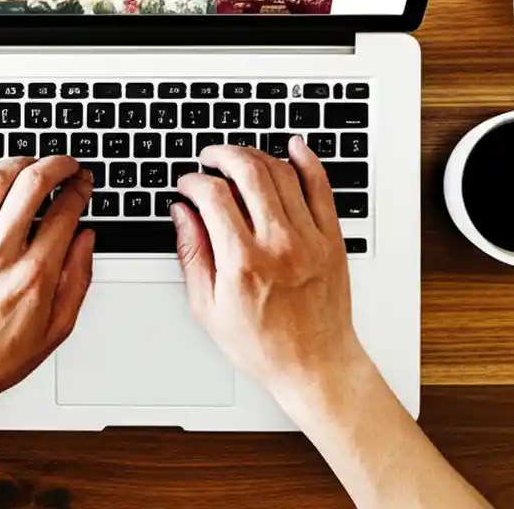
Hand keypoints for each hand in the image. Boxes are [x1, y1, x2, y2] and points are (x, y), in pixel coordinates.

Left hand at [0, 146, 95, 415]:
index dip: (80, 190)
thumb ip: (77, 279)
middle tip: (65, 164)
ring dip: (20, 161)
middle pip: (32, 184)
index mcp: (33, 277)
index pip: (65, 213)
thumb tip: (87, 238)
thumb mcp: (55, 329)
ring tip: (32, 163)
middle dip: (56, 165)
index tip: (83, 184)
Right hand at [170, 137, 366, 405]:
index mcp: (242, 262)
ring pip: (282, 172)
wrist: (314, 364)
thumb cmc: (262, 344)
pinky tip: (293, 148)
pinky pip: (321, 186)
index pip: (213, 196)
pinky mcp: (331, 238)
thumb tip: (182, 213)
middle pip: (248, 172)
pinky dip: (307, 161)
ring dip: (256, 155)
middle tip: (210, 158)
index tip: (187, 184)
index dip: (194, 181)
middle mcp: (277, 244)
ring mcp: (309, 238)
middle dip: (222, 155)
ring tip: (240, 159)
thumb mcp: (208, 308)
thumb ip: (192, 254)